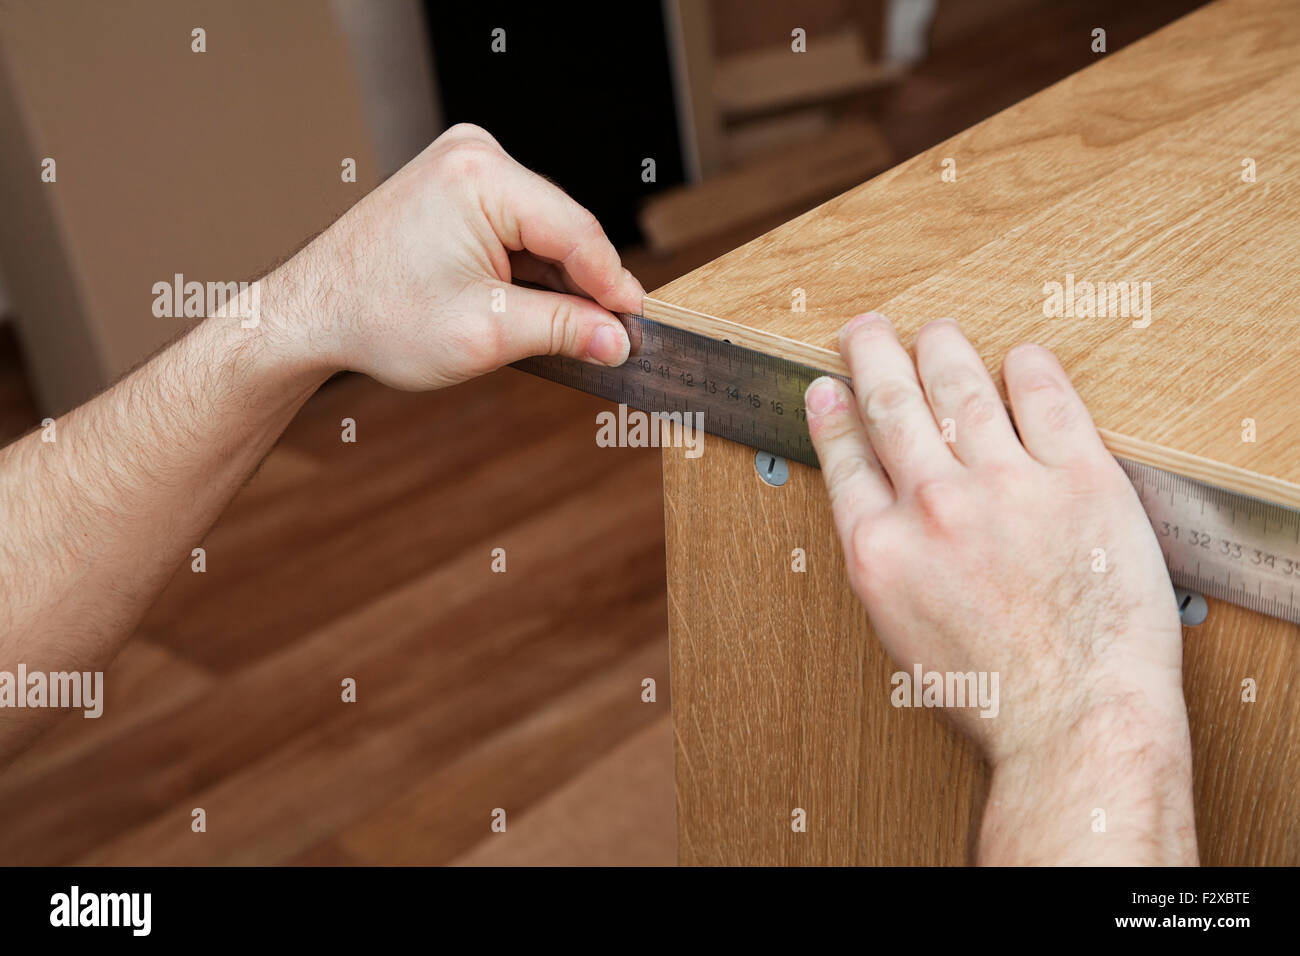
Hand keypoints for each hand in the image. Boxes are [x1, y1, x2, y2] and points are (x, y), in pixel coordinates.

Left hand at [264, 124, 643, 389]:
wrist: (310, 313)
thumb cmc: (376, 317)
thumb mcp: (486, 332)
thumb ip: (564, 330)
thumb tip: (620, 340)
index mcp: (481, 177)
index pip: (577, 232)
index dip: (614, 284)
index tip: (637, 327)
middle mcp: (475, 156)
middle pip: (562, 227)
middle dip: (585, 285)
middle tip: (608, 340)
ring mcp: (463, 166)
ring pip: (542, 229)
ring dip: (556, 280)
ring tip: (563, 332)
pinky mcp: (455, 185)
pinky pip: (516, 227)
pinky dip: (528, 269)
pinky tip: (530, 307)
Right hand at [804, 314, 1187, 765]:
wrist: (1076, 721)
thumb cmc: (995, 700)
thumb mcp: (903, 635)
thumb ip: (888, 566)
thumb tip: (884, 520)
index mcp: (881, 550)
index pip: (847, 456)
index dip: (833, 412)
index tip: (828, 388)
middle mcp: (934, 507)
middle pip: (892, 406)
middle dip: (872, 356)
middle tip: (865, 330)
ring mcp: (1006, 487)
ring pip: (961, 390)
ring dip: (942, 350)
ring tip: (935, 331)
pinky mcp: (1079, 480)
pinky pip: (1048, 402)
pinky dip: (1029, 369)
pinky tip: (1020, 357)